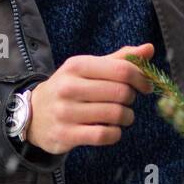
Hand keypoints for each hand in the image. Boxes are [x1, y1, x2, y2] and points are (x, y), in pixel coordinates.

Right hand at [26, 43, 154, 154]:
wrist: (33, 114)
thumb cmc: (69, 88)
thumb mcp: (87, 69)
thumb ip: (119, 59)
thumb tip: (149, 48)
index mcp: (76, 66)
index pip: (122, 70)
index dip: (141, 79)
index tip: (145, 86)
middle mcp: (69, 87)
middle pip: (121, 92)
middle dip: (131, 98)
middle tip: (127, 101)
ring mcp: (66, 112)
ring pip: (116, 115)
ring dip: (127, 117)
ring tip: (122, 116)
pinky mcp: (66, 135)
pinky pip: (104, 135)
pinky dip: (115, 133)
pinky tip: (111, 129)